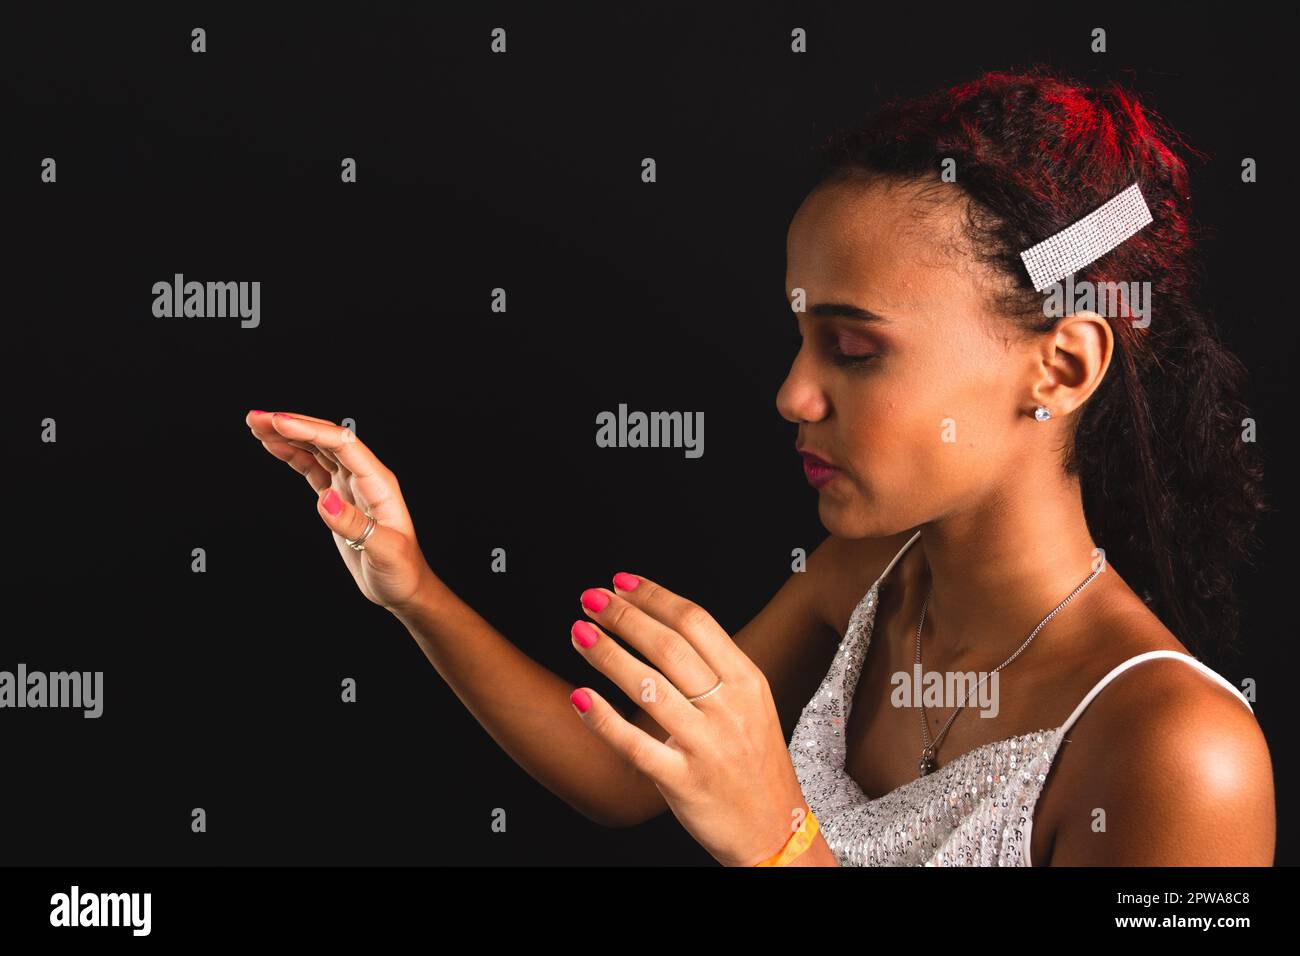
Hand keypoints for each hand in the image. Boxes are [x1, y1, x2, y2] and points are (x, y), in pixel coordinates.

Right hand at [245, 410, 432, 612]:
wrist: (403, 587)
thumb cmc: (401, 571)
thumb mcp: (384, 552)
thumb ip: (355, 526)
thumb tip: (324, 499)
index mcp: (379, 484)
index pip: (343, 445)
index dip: (310, 431)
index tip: (278, 422)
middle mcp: (364, 478)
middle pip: (326, 440)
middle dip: (292, 425)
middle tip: (255, 417)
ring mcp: (349, 486)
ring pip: (316, 451)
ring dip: (287, 436)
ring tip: (255, 424)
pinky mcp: (337, 499)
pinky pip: (312, 469)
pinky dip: (292, 456)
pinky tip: (272, 446)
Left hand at [568, 573, 812, 866]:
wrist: (776, 829)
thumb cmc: (755, 764)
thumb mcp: (752, 706)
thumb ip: (716, 669)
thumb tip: (663, 624)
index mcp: (747, 681)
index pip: (695, 622)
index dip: (654, 596)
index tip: (620, 582)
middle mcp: (729, 707)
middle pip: (668, 646)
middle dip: (623, 616)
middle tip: (589, 598)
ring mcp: (707, 745)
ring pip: (648, 687)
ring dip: (606, 654)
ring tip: (578, 633)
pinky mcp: (684, 781)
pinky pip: (635, 744)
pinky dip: (602, 718)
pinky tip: (578, 696)